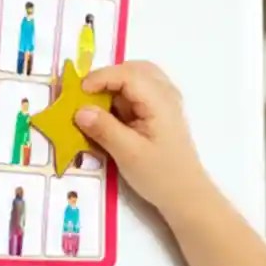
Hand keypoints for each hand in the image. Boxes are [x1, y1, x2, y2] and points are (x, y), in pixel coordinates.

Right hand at [74, 61, 214, 212]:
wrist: (186, 195)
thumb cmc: (160, 175)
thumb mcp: (128, 154)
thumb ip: (104, 129)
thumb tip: (79, 110)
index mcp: (160, 102)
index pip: (129, 74)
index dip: (101, 77)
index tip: (79, 92)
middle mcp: (166, 95)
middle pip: (134, 70)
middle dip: (107, 78)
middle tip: (86, 95)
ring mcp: (164, 103)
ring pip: (136, 80)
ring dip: (113, 89)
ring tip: (96, 108)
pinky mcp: (159, 114)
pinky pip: (138, 95)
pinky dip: (120, 100)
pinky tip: (109, 118)